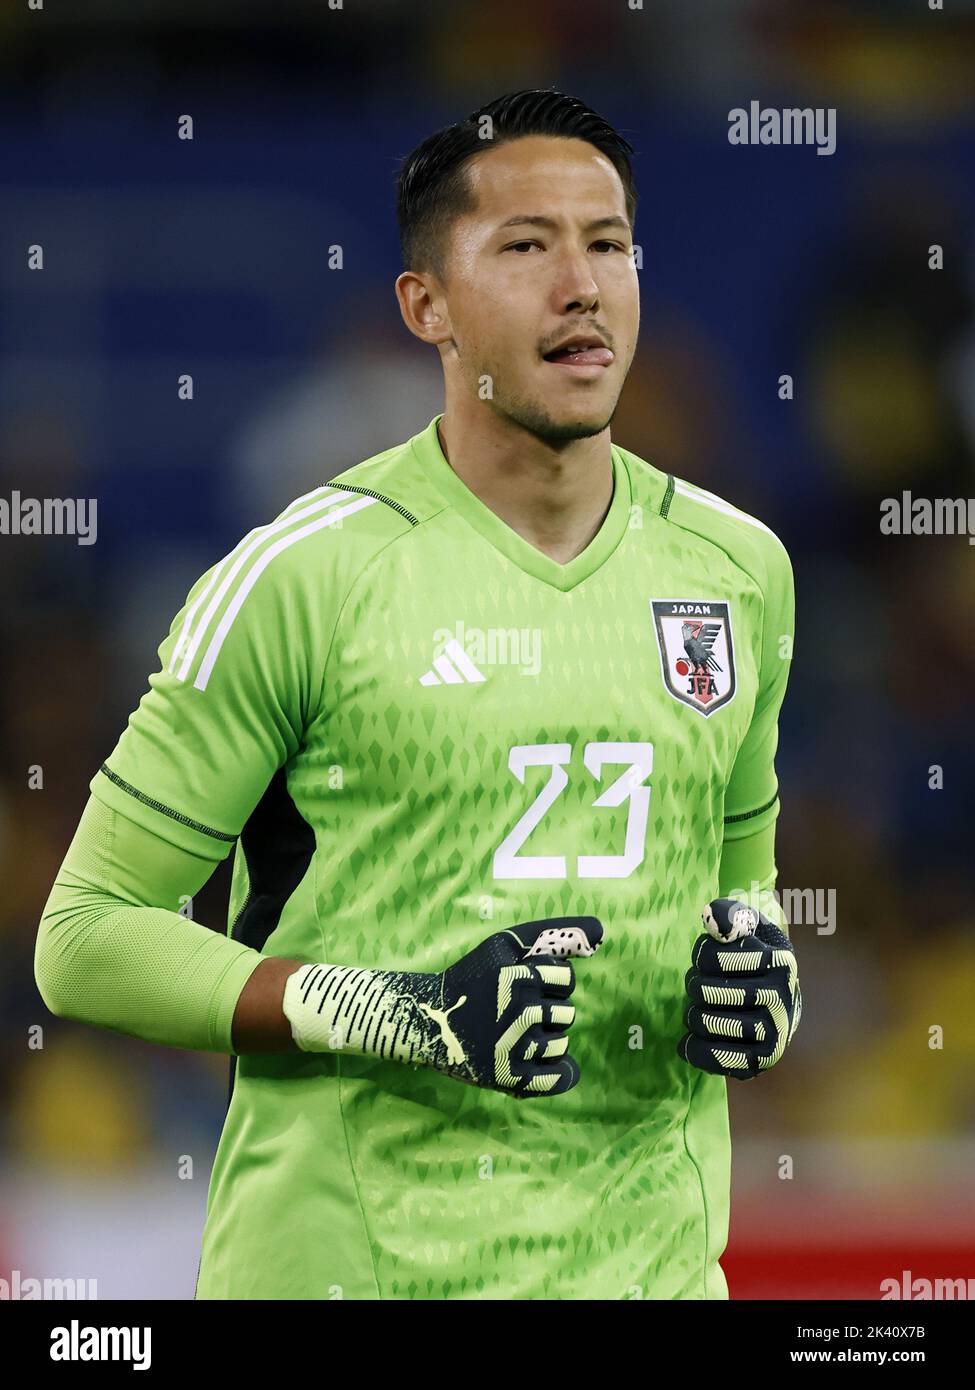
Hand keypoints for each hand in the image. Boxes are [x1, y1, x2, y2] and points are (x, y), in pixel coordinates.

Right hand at [283, 916, 603, 1097]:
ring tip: (516, 1035)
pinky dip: (560, 1072)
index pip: (567, 980)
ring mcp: (514, 1049)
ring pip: (563, 1044)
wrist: (430, 1020)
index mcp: (517, 978)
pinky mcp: (508, 1079)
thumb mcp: (508, 944)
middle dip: (548, 1011)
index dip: (549, 982)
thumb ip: (556, 933)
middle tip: (515, 1013)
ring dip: (547, 1040)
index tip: (524, 985)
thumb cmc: (475, 975)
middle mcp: (517, 1013)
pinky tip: (542, 1062)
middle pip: (568, 1014)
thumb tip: (603, 931)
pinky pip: (559, 1078)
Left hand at [677, 898, 800, 1079]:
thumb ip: (730, 915)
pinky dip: (696, 1050)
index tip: (705, 959)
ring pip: (709, 1024)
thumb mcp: (750, 926)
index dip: (700, 956)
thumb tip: (713, 921)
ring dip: (692, 1016)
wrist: (781, 1001)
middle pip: (707, 992)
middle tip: (698, 986)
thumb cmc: (757, 957)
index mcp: (779, 962)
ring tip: (696, 1010)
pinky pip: (720, 1060)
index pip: (714, 958)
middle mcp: (780, 999)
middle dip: (695, 986)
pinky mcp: (763, 1061)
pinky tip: (688, 1041)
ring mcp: (773, 1033)